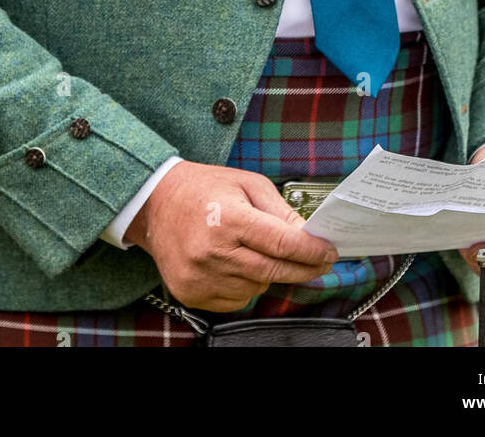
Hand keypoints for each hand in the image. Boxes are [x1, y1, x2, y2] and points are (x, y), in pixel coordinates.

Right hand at [124, 160, 339, 311]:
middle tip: (319, 262)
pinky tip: (236, 264)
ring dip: (268, 275)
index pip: (282, 243)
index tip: (329, 252)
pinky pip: (235, 300)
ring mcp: (200, 277)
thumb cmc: (204, 188)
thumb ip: (280, 211)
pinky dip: (246, 286)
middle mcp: (213, 252)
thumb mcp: (247, 184)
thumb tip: (309, 235)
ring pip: (256, 288)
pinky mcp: (191, 293)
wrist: (155, 202)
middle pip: (274, 271)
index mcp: (228, 218)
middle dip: (303, 268)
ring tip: (257, 251)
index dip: (312, 251)